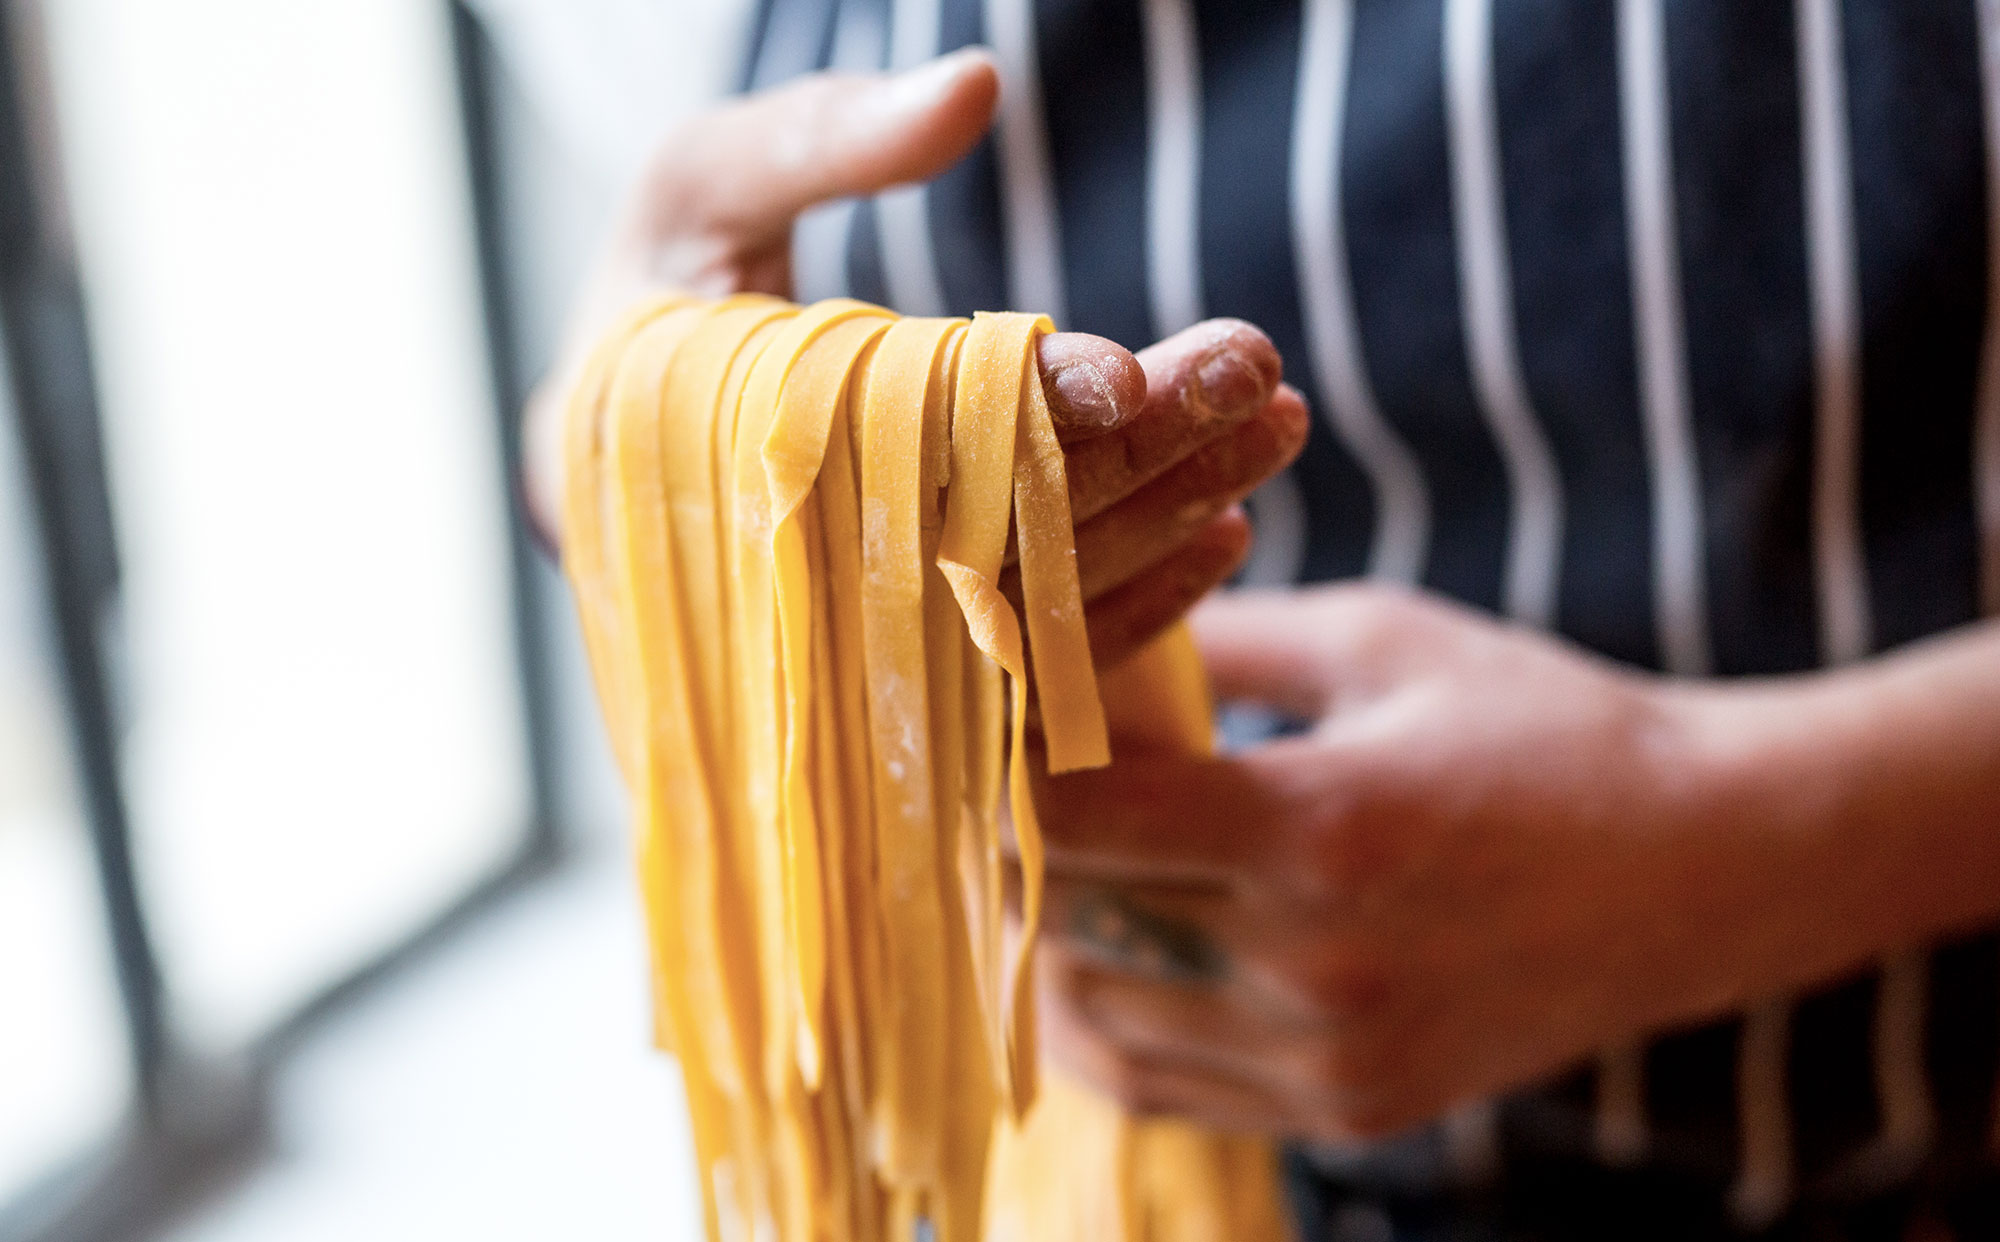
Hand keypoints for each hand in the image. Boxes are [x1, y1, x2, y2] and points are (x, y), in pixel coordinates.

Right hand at [524, 50, 1304, 664]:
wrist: (625, 461)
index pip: (902, 454)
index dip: (1023, 416)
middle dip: (1138, 451)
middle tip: (1255, 370)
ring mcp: (855, 645)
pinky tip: (1228, 530)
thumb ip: (819, 138)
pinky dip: (1137, 599)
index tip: (1133, 372)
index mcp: (712, 464)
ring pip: (1033, 602)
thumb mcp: (701, 190)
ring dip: (1164, 512)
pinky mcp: (910, 679)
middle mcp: (787, 581)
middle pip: (994, 532)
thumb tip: (976, 83)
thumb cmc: (660, 306)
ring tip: (1275, 422)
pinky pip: (1034, 662)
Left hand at [1030, 584, 1759, 1139]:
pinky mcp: (1351, 1109)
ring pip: (1097, 1024)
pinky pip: (1165, 1088)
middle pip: (1068, 923)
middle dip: (1008, 853)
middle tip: (985, 794)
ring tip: (1031, 874)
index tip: (989, 722)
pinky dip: (1107, 1029)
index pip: (1076, 819)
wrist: (1703, 869)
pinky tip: (1097, 963)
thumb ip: (1219, 635)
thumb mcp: (1384, 640)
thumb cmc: (1543, 727)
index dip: (1006, 769)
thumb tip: (1080, 621)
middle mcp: (1317, 965)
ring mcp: (1333, 1057)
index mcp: (1322, 827)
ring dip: (1042, 949)